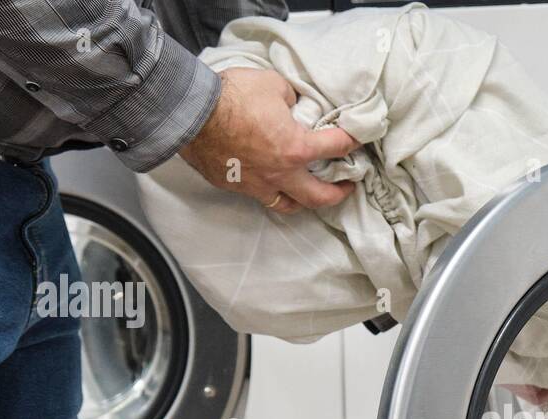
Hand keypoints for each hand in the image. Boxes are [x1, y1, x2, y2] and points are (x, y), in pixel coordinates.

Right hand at [179, 67, 360, 213]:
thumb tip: (292, 106)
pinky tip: (271, 182)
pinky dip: (270, 191)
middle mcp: (280, 174)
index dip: (352, 142)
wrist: (189, 113)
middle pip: (319, 197)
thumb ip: (290, 99)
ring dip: (303, 202)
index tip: (358, 141)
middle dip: (338, 194)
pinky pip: (258, 195)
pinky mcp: (234, 186)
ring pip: (288, 205)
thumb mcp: (273, 85)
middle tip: (346, 187)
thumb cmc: (232, 97)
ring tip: (309, 194)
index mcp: (296, 149)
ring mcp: (256, 185)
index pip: (336, 148)